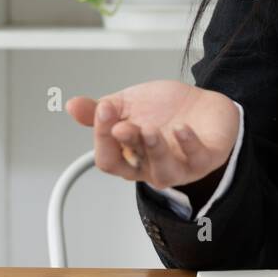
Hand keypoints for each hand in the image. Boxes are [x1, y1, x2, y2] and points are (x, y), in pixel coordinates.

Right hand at [65, 81, 239, 190]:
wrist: (202, 104)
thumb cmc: (165, 111)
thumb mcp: (127, 105)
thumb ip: (101, 110)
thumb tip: (72, 105)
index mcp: (130, 156)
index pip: (107, 159)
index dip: (102, 137)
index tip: (104, 109)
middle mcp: (152, 167)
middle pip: (131, 168)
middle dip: (126, 143)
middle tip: (123, 124)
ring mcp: (180, 167)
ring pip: (164, 171)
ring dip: (155, 150)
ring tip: (150, 130)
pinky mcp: (206, 159)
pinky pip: (197, 159)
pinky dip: (189, 144)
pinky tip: (182, 128)